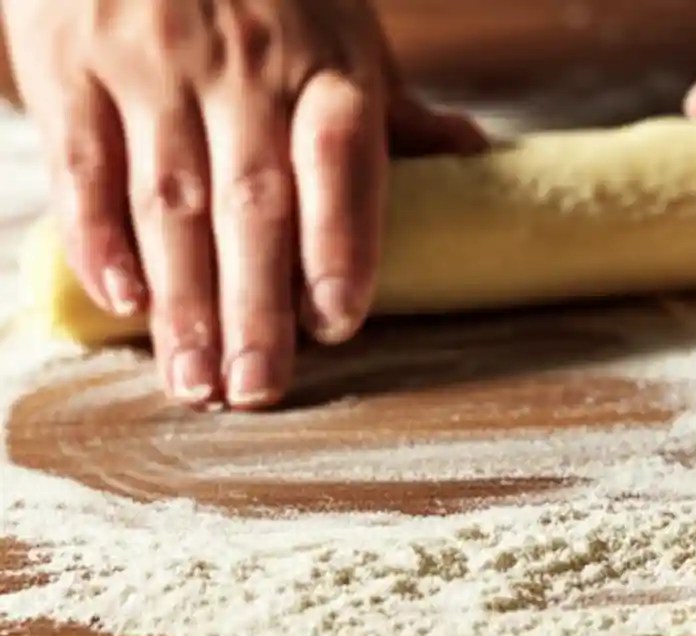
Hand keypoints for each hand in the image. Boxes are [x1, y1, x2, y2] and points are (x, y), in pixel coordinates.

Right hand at [3, 0, 484, 408]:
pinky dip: (100, 239)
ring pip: (170, 202)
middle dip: (255, 306)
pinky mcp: (73, 68)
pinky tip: (124, 304)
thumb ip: (387, 107)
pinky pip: (85, 166)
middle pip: (253, 203)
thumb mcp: (338, 32)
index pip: (343, 158)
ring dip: (184, 301)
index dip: (342, 241)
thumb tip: (472, 153)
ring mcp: (154, 67)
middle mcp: (243, 69)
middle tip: (259, 389)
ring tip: (198, 382)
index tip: (339, 321)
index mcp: (325, 65)